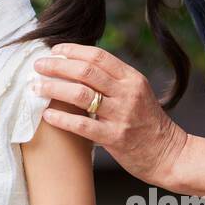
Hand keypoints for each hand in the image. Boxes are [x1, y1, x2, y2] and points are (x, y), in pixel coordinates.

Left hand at [33, 43, 187, 187]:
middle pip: (85, 71)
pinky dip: (61, 118)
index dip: (72, 50)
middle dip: (57, 66)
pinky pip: (82, 125)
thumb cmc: (147, 123)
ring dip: (53, 88)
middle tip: (37, 66)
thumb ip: (112, 80)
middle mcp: (127, 93)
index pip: (98, 56)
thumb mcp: (136, 93)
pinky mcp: (115, 137)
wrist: (168, 153)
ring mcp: (121, 115)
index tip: (54, 51)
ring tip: (36, 88)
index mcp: (131, 78)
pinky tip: (47, 115)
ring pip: (80, 94)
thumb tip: (78, 66)